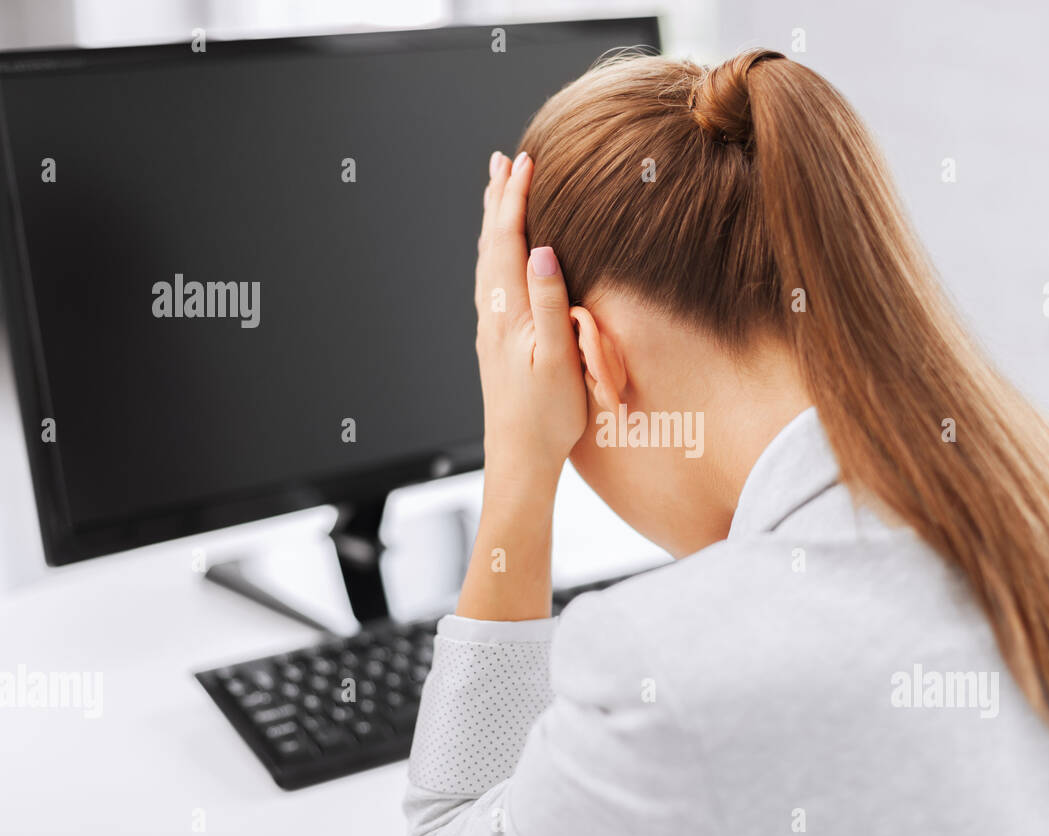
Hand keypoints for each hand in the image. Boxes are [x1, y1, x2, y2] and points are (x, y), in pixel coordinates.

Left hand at [474, 150, 586, 493]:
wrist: (520, 458)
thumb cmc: (547, 415)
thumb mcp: (559, 358)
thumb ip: (550, 302)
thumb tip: (541, 250)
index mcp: (509, 313)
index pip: (510, 241)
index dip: (516, 199)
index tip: (525, 162)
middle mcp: (493, 315)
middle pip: (491, 244)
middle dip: (497, 200)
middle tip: (502, 161)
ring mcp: (491, 329)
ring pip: (488, 262)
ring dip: (493, 223)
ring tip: (498, 195)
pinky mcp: (496, 343)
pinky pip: (491, 281)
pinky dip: (495, 253)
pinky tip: (501, 258)